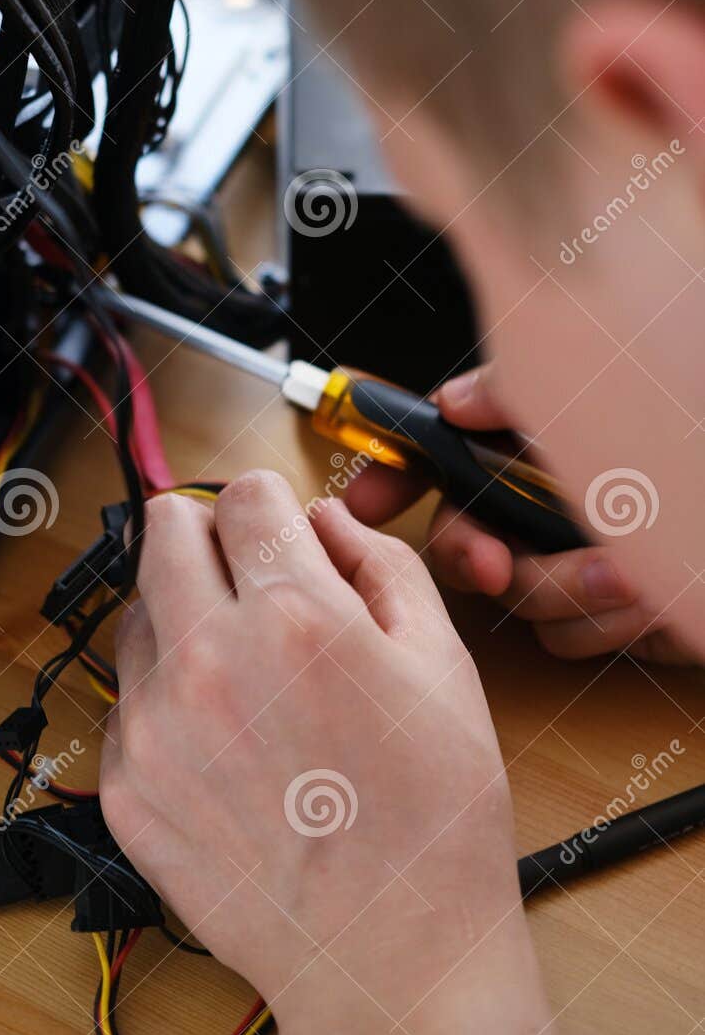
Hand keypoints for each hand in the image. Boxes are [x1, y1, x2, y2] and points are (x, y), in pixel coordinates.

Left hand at [100, 472, 581, 1034]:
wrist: (387, 958)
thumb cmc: (430, 820)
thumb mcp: (442, 666)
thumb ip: (380, 565)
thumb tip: (323, 522)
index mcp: (294, 615)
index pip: (242, 495)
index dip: (270, 506)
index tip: (279, 533)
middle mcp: (208, 657)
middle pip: (161, 530)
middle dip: (205, 537)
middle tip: (246, 580)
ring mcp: (154, 724)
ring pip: (136, 613)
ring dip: (180, 619)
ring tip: (244, 679)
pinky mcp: (125, 785)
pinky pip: (125, 700)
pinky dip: (164, 700)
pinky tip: (224, 746)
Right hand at [346, 363, 691, 664]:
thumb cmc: (682, 431)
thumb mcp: (593, 397)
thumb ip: (519, 394)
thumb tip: (458, 400)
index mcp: (528, 465)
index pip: (435, 475)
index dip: (388, 485)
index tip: (361, 498)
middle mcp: (543, 520)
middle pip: (469, 560)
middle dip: (489, 562)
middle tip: (497, 559)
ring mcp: (578, 572)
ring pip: (529, 611)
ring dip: (576, 592)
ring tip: (628, 564)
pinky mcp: (618, 618)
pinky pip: (585, 640)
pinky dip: (619, 619)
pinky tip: (654, 590)